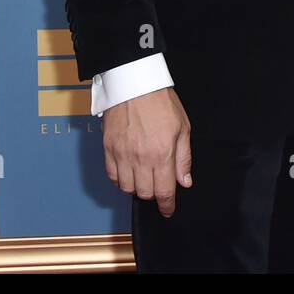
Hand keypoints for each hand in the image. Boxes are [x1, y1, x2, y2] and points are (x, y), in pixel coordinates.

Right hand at [103, 87, 192, 217]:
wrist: (135, 83)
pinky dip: (120, 180)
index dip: (167, 205)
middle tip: (159, 186)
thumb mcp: (183, 127)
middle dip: (154, 195)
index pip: (164, 191)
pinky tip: (128, 173)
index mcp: (162, 153)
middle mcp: (141, 158)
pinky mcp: (108, 148)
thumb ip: (183, 158)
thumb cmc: (161, 102)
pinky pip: (112, 175)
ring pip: (127, 187)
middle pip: (144, 193)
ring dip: (137, 188)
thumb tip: (185, 181)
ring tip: (144, 178)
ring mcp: (122, 154)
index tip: (168, 209)